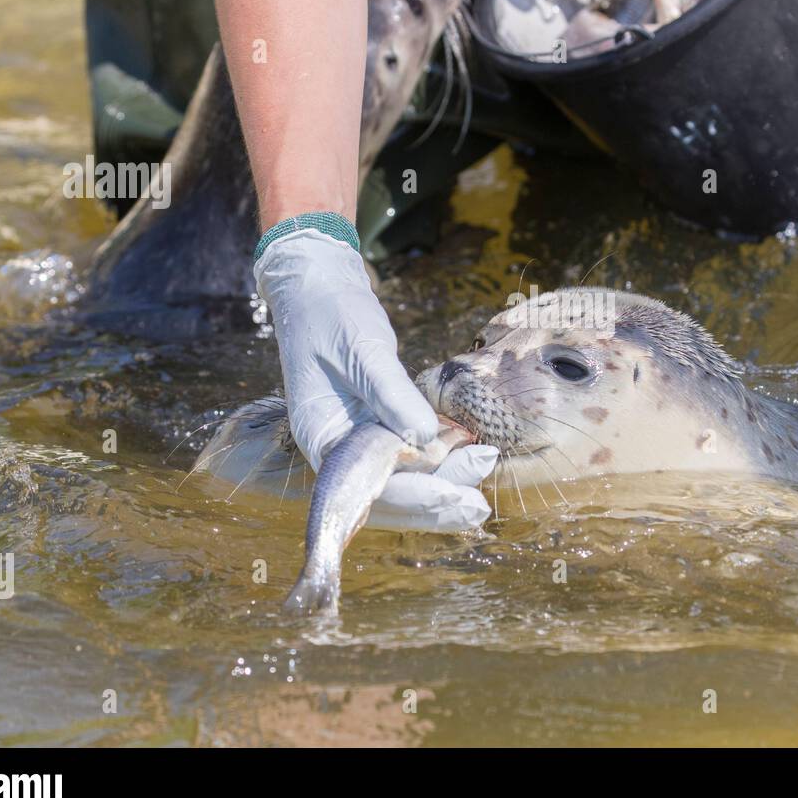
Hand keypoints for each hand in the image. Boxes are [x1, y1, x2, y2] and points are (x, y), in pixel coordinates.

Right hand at [254, 227, 497, 527]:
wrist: (318, 287)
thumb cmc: (332, 314)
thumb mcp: (365, 351)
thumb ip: (393, 395)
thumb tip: (427, 439)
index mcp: (320, 435)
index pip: (368, 485)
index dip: (414, 495)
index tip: (455, 497)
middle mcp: (336, 447)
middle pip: (385, 495)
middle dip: (432, 505)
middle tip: (477, 509)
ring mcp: (355, 439)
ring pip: (399, 484)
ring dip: (439, 491)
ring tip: (478, 502)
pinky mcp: (375, 427)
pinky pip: (406, 460)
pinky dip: (436, 467)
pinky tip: (466, 469)